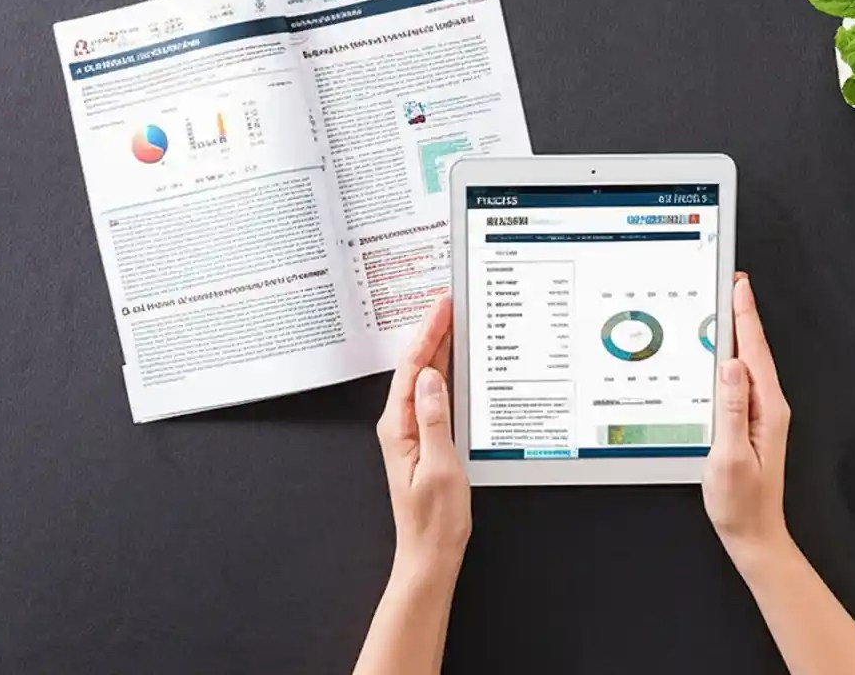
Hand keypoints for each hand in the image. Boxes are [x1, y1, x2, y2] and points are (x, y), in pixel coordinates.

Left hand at [375, 296, 470, 580]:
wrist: (430, 553)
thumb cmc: (435, 520)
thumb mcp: (441, 468)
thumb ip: (436, 420)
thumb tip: (432, 379)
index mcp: (399, 427)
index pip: (414, 368)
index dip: (429, 333)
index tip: (442, 307)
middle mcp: (400, 424)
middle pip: (417, 367)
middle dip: (433, 331)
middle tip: (450, 301)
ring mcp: (411, 430)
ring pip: (425, 378)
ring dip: (439, 348)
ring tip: (453, 320)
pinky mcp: (424, 439)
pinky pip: (434, 396)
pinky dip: (445, 372)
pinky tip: (455, 362)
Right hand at [703, 274, 793, 572]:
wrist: (753, 533)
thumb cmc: (741, 503)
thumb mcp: (729, 456)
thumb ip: (730, 409)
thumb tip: (730, 367)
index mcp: (767, 410)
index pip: (754, 352)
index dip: (745, 317)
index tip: (738, 288)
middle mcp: (769, 407)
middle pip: (754, 351)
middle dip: (743, 315)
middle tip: (731, 284)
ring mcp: (761, 414)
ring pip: (748, 363)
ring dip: (737, 334)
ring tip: (726, 307)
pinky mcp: (751, 422)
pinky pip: (741, 381)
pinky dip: (731, 359)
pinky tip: (721, 353)